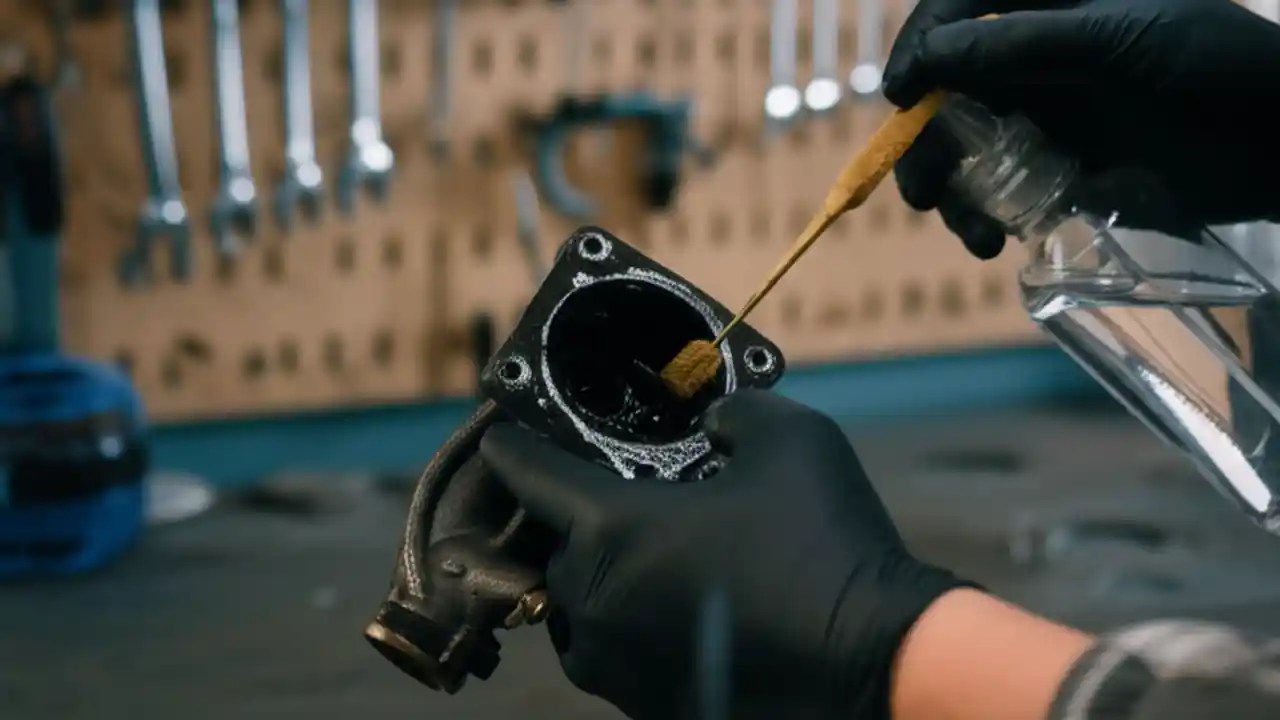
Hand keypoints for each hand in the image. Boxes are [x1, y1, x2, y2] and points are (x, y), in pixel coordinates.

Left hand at [479, 390, 970, 719]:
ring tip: (650, 555)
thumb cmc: (826, 547)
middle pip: (553, 547)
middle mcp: (596, 602)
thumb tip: (715, 422)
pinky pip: (615, 652)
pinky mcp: (645, 705)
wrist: (875, 662)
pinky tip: (682, 604)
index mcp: (611, 530)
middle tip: (616, 492)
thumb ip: (736, 412)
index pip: (527, 475)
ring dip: (599, 577)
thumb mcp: (791, 440)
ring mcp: (617, 664)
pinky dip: (631, 623)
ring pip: (578, 609)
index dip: (513, 444)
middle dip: (574, 519)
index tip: (502, 431)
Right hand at [884, 0, 1279, 258]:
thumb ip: (1019, 45)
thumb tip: (926, 59)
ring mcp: (1050, 110)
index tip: (902, 96)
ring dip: (953, 191)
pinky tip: (997, 238)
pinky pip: (999, 186)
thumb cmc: (1215, 67)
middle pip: (947, 87)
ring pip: (964, 144)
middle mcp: (1038, 51)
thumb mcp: (1115, 41)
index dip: (921, 46)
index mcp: (1051, 2)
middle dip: (925, 141)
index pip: (959, 8)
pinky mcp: (1063, 164)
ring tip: (976, 235)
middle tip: (922, 193)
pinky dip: (986, 213)